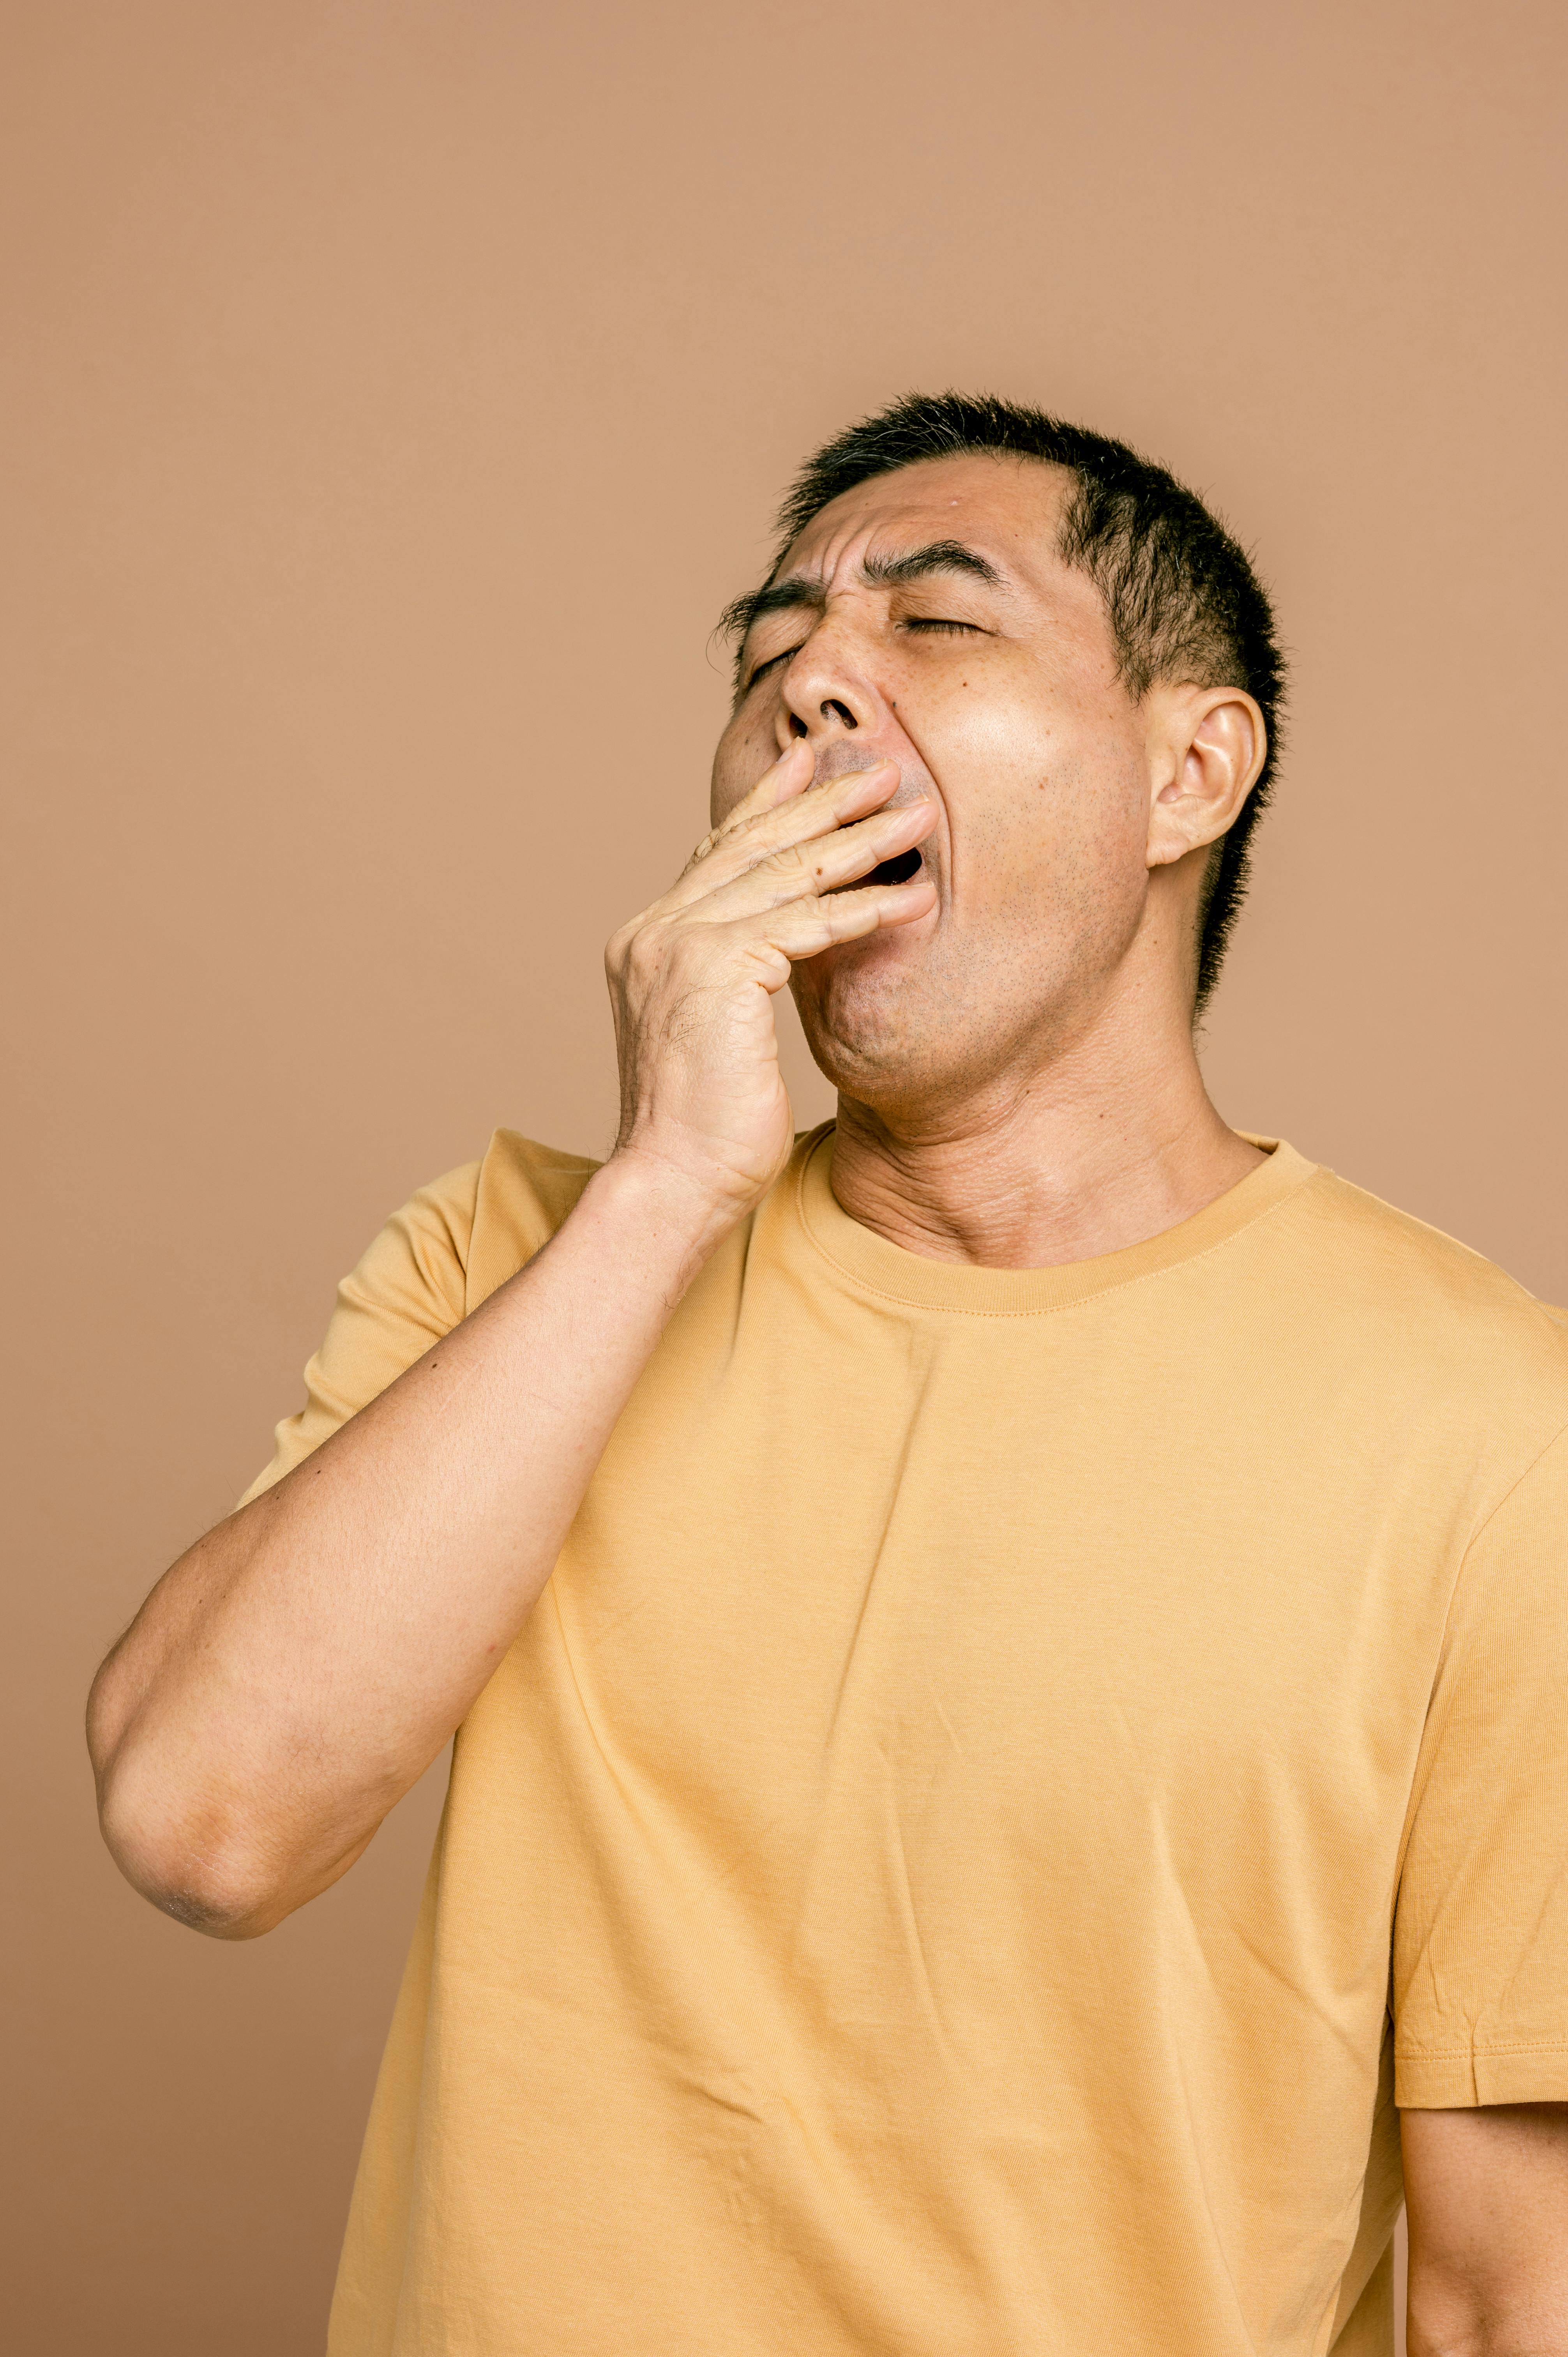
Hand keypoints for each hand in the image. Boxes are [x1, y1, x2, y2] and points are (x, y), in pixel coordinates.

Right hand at [605, 740, 935, 1223]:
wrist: (671, 1181)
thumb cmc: (703, 1130)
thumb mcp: (715, 1033)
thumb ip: (732, 977)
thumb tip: (773, 950)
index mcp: (647, 941)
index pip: (716, 854)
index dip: (767, 804)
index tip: (808, 760)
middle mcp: (653, 931)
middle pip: (753, 848)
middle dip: (823, 801)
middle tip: (883, 767)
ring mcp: (678, 945)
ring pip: (784, 876)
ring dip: (859, 844)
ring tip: (916, 818)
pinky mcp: (716, 969)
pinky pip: (805, 926)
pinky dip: (862, 912)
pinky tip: (911, 902)